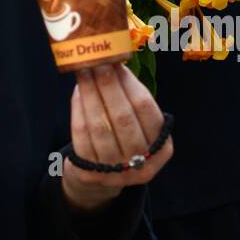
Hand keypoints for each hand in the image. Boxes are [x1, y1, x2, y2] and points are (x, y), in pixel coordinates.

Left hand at [61, 62, 172, 214]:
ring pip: (100, 126)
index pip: (146, 109)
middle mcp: (142, 163)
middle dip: (108, 86)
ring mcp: (115, 172)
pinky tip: (77, 92)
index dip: (130, 83)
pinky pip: (82, 136)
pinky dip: (78, 111)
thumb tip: (114, 60)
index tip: (116, 61)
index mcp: (162, 148)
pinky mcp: (90, 173)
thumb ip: (130, 98)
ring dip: (90, 94)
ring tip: (83, 72)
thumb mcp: (137, 125)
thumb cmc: (122, 140)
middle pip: (123, 118)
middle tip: (96, 62)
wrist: (101, 179)